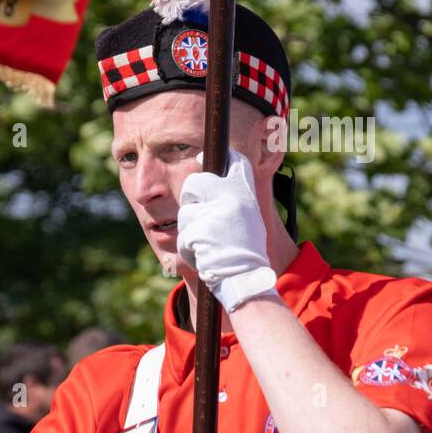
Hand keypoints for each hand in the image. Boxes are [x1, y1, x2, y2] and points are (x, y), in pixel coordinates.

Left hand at [177, 148, 279, 310]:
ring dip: (191, 231)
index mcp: (245, 193)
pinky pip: (183, 236)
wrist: (246, 277)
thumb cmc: (246, 250)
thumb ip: (231, 197)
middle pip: (194, 183)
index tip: (204, 154)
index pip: (236, 161)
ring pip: (185, 213)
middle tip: (203, 218)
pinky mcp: (200, 231)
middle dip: (191, 199)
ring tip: (210, 244)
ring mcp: (215, 213)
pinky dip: (189, 249)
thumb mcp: (248, 217)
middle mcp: (232, 197)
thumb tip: (204, 174)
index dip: (224, 155)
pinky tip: (205, 255)